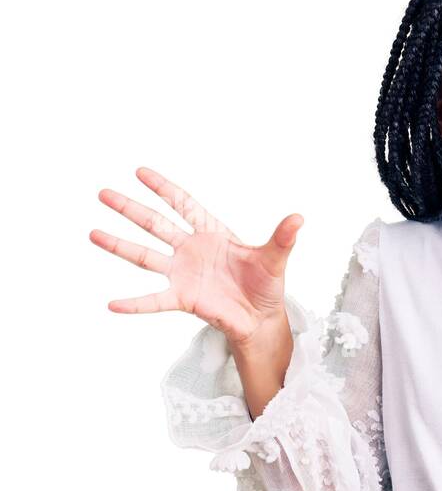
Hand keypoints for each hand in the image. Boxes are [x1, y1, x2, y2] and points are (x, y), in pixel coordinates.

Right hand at [90, 167, 304, 346]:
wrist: (262, 318)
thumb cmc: (266, 286)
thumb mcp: (275, 259)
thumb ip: (282, 239)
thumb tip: (299, 218)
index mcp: (212, 234)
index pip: (184, 205)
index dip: (164, 189)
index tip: (141, 171)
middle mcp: (191, 250)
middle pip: (156, 225)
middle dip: (130, 209)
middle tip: (103, 193)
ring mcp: (184, 274)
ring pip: (146, 257)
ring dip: (120, 246)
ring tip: (93, 234)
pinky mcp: (184, 299)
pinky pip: (155, 301)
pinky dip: (135, 303)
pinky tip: (113, 305)